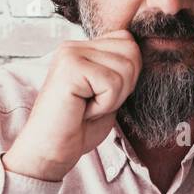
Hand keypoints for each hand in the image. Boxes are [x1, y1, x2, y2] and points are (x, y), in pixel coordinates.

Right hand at [3, 31, 141, 182]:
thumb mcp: (108, 95)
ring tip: (88, 107)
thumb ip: (121, 72)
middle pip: (131, 50)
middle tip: (96, 103)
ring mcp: (71, 54)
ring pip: (125, 68)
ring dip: (112, 98)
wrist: (51, 152)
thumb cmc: (78, 128)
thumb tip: (142, 54)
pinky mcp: (71, 68)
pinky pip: (112, 83)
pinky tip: (83, 111)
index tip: (102, 96)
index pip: (128, 41)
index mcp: (83, 49)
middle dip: (124, 86)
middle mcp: (75, 46)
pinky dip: (104, 105)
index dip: (128, 75)